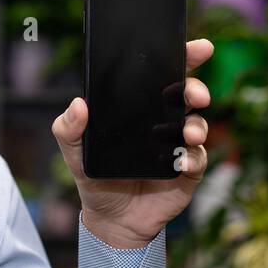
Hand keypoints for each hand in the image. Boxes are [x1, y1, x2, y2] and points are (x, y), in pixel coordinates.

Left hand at [51, 38, 213, 248]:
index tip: (198, 48)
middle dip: (196, 88)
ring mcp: (178, 145)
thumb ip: (69, 128)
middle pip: (188, 95)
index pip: (163, 76)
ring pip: (198, 125)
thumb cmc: (95, 177)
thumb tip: (78, 104)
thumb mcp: (74, 152)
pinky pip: (198, 159)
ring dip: (197, 125)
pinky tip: (181, 162)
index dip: (183, 58)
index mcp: (140, 108)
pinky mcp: (187, 171)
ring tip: (187, 133)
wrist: (110, 219)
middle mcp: (164, 121)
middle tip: (195, 94)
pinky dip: (194, 158)